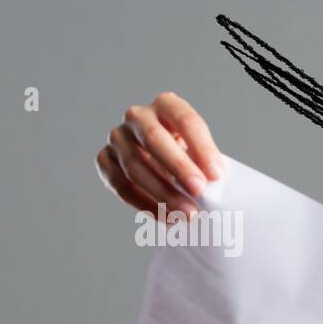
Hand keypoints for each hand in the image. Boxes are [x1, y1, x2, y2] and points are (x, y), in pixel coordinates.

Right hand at [95, 92, 223, 219]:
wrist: (166, 164)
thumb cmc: (191, 156)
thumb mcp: (202, 152)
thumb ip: (208, 163)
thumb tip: (217, 186)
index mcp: (167, 105)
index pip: (184, 120)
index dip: (201, 147)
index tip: (217, 174)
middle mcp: (137, 116)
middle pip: (154, 139)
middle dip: (178, 167)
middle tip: (199, 190)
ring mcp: (118, 137)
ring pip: (134, 165)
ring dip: (162, 193)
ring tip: (187, 213)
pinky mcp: (105, 160)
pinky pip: (121, 185)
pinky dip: (145, 204)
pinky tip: (167, 218)